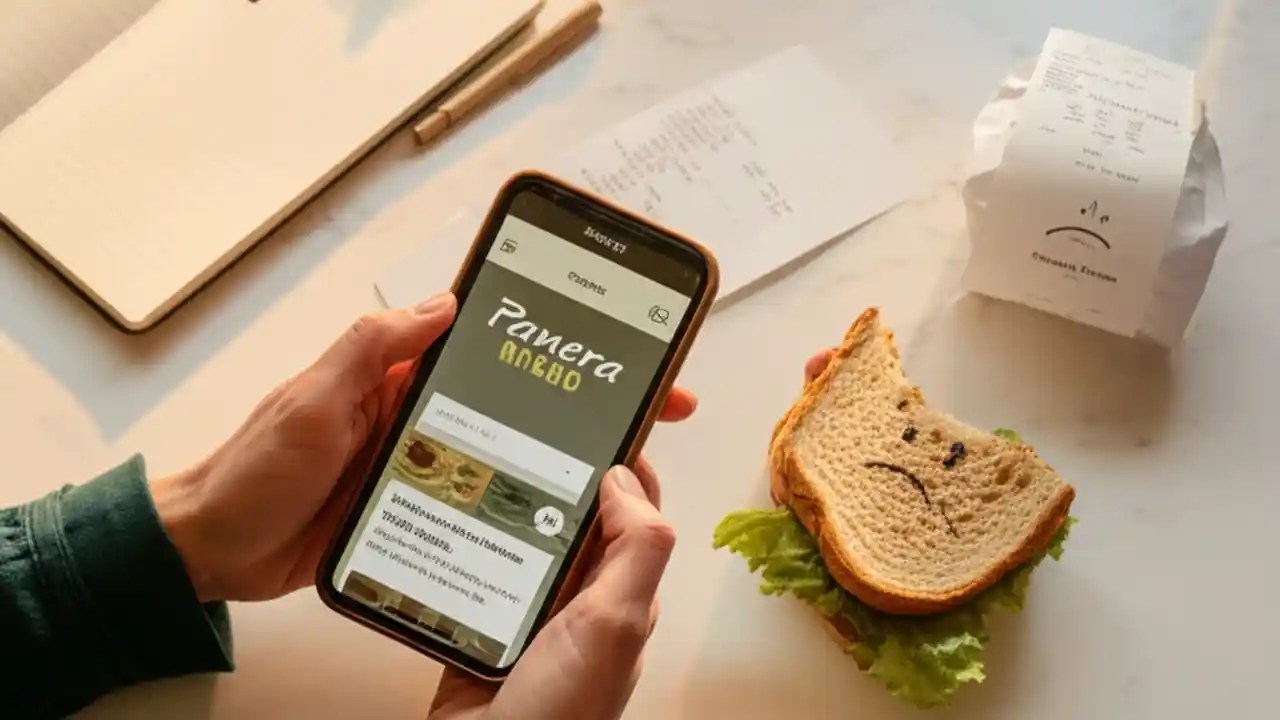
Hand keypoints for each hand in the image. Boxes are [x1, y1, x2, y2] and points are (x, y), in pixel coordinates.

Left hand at [149, 293, 698, 601]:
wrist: (215, 548)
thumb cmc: (253, 470)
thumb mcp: (312, 401)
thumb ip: (371, 348)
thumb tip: (441, 302)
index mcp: (399, 373)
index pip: (491, 340)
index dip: (554, 336)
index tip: (611, 337)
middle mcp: (421, 411)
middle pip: (521, 395)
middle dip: (588, 396)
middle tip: (653, 405)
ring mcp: (425, 460)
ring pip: (513, 447)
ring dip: (567, 451)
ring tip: (624, 463)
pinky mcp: (420, 505)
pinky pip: (484, 497)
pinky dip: (527, 502)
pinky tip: (562, 516)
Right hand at [427, 348, 837, 719]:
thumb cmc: (560, 715)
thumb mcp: (616, 622)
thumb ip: (634, 549)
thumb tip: (628, 478)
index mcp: (620, 591)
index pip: (630, 509)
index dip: (619, 462)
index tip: (597, 417)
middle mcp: (578, 599)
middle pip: (570, 515)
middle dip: (552, 472)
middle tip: (524, 425)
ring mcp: (529, 612)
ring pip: (520, 537)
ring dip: (503, 502)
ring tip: (480, 454)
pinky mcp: (480, 626)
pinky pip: (475, 570)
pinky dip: (464, 542)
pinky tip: (446, 514)